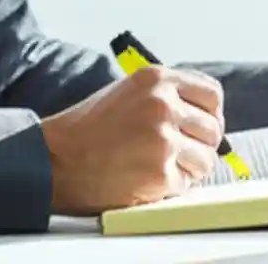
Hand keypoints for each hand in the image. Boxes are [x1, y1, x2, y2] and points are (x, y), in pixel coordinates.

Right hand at [39, 66, 224, 214]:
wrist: (53, 160)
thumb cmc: (89, 128)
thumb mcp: (129, 93)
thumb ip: (167, 95)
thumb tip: (206, 114)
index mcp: (157, 79)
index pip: (212, 94)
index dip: (211, 114)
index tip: (201, 126)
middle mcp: (163, 105)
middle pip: (214, 129)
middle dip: (200, 144)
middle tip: (180, 154)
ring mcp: (162, 140)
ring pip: (206, 159)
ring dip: (190, 168)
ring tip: (163, 167)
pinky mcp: (159, 173)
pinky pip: (187, 184)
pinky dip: (173, 187)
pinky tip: (149, 181)